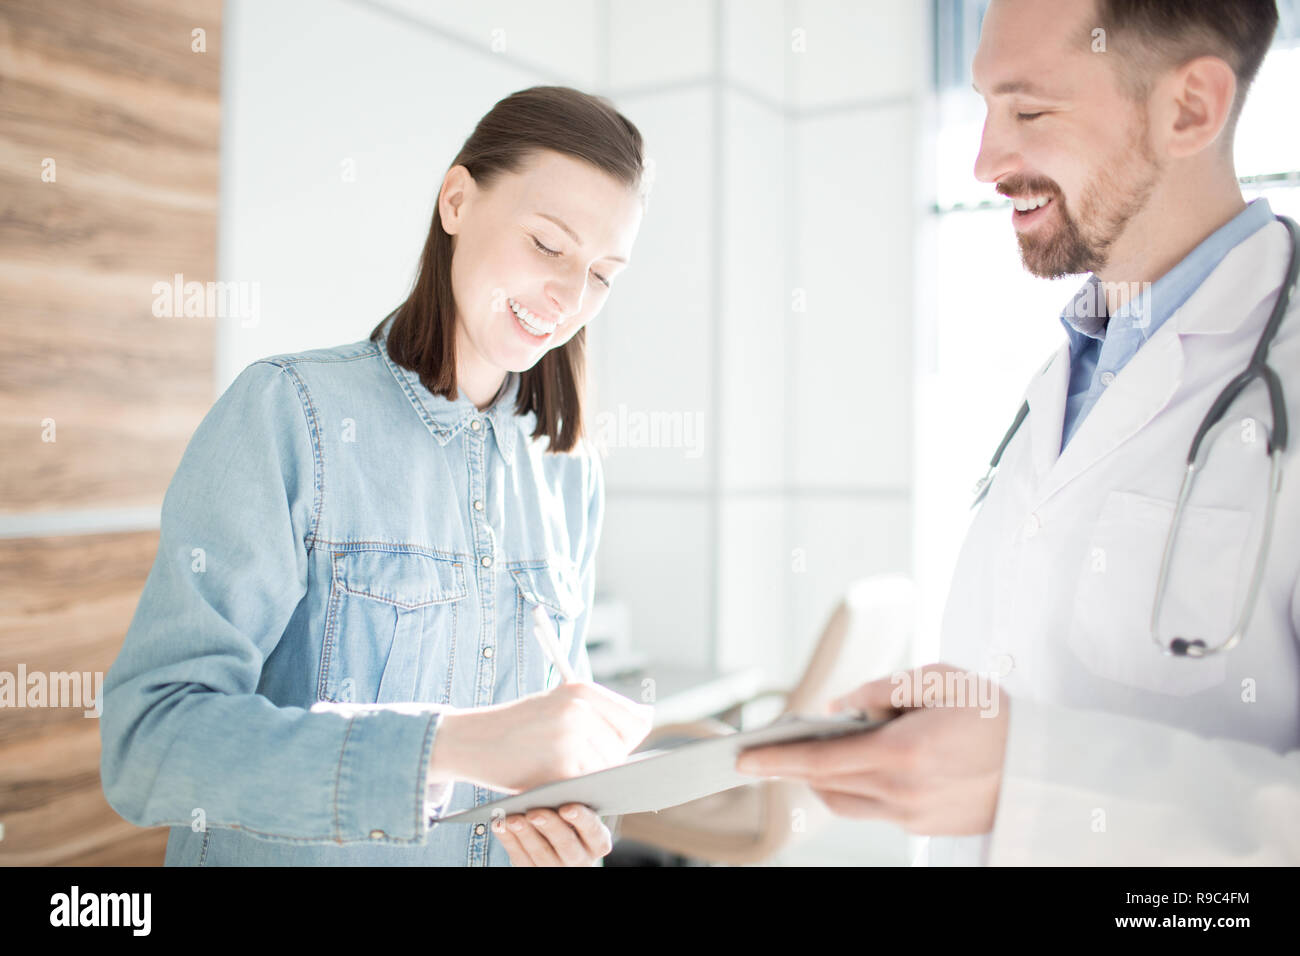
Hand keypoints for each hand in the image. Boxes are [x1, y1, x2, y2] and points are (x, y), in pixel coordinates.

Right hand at [428, 681, 653, 792]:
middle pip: (621, 747)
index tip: (613, 746)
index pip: (634, 718)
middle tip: (569, 757)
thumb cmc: (518, 725)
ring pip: (606, 767)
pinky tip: (552, 775)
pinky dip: (575, 785)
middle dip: (605, 758)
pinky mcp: (562, 766)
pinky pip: (587, 784)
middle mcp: (581, 709)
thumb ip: (601, 710)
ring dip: (589, 774)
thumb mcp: (559, 704)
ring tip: (556, 763)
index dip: (627, 737)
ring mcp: (572, 737)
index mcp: (583, 690)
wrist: (471, 739)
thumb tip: (648, 718)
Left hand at [491, 804, 611, 865]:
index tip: (566, 807)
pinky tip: (500, 824)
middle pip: (566, 846)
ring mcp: (557, 869)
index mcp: (597, 842)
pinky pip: (521, 859)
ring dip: (525, 835)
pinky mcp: (534, 872)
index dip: (582, 820)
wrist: (554, 835)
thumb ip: (576, 794)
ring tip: (512, 818)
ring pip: (541, 855)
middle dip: (549, 827)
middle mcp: (581, 860)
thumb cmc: (568, 811)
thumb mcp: (579, 803)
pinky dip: (509, 840)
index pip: (594, 833)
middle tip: (534, 812)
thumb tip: (564, 776)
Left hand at [734, 662, 1010, 834]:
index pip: (820, 761)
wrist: (1044, 767)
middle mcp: (902, 793)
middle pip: (825, 784)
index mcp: (903, 753)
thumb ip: (881, 688)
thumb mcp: (940, 680)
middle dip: (794, 765)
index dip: (775, 759)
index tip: (743, 758)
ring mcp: (912, 816)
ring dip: (825, 777)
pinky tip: (866, 760)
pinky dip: (858, 785)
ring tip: (826, 748)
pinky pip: (872, 809)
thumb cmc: (995, 715)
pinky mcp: (923, 828)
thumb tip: (839, 707)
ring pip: (844, 801)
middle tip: (774, 745)